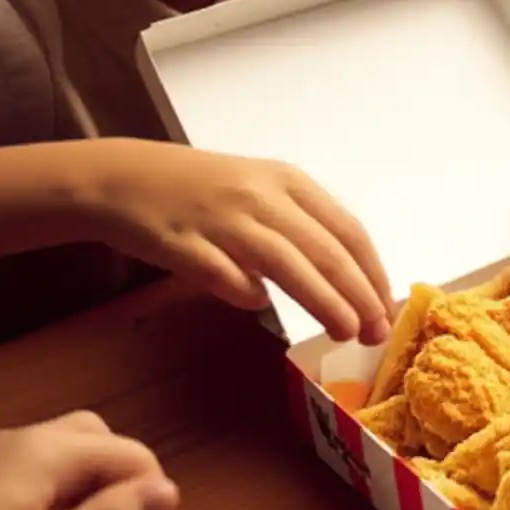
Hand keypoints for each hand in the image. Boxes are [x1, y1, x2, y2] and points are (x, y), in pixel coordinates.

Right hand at [78, 139, 392, 344]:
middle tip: (376, 333)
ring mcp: (222, 218)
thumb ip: (302, 227)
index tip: (387, 309)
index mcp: (288, 181)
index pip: (348, 231)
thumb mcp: (262, 190)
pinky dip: (247, 294)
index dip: (373, 274)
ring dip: (323, 301)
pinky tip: (257, 307)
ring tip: (345, 332)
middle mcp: (261, 196)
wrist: (122, 177)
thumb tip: (350, 282)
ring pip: (287, 264)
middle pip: (326, 251)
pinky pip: (225, 276)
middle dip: (358, 296)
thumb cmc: (203, 190)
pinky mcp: (183, 242)